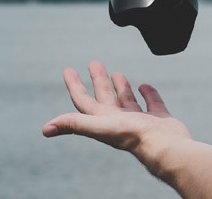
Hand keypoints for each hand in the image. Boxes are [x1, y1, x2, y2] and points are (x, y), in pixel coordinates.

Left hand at [42, 61, 191, 164]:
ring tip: (116, 73)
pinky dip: (148, 94)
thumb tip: (45, 130)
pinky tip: (144, 86)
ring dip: (120, 87)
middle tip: (94, 63)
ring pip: (126, 100)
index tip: (68, 70)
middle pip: (103, 97)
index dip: (74, 85)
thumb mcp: (100, 126)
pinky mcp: (158, 118)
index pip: (83, 101)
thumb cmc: (133, 136)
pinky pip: (152, 102)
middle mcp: (119, 120)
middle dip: (97, 80)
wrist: (166, 147)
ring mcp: (139, 120)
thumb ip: (75, 123)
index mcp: (103, 121)